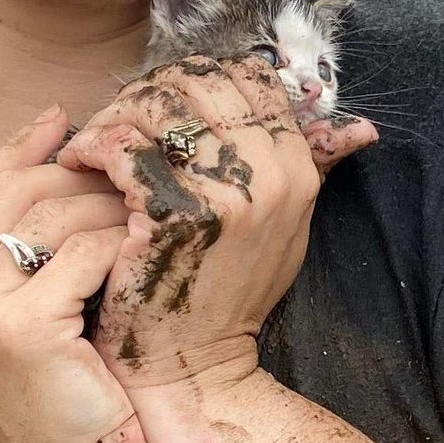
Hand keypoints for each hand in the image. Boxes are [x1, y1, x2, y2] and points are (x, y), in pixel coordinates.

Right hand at [0, 106, 151, 442]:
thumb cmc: (67, 401)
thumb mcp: (33, 319)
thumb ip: (25, 253)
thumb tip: (51, 156)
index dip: (19, 147)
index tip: (62, 119)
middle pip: (13, 191)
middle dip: (77, 172)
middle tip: (125, 170)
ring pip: (50, 216)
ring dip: (107, 208)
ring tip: (143, 214)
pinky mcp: (20, 329)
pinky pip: (83, 255)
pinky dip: (120, 249)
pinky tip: (141, 260)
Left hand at [56, 57, 377, 394]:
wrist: (196, 365)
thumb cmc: (230, 290)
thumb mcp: (287, 225)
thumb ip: (314, 165)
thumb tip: (363, 127)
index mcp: (295, 168)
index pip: (249, 76)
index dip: (199, 79)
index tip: (166, 106)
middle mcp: (267, 175)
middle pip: (200, 80)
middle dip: (151, 91)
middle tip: (121, 119)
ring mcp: (221, 195)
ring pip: (157, 105)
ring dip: (115, 114)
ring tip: (97, 141)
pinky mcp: (171, 217)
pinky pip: (122, 147)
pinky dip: (93, 146)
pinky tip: (80, 163)